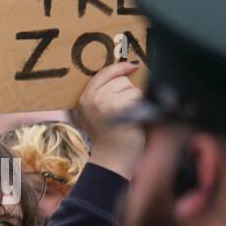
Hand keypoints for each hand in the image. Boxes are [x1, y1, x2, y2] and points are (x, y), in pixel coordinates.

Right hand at [74, 61, 144, 177]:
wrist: (112, 158)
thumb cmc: (109, 136)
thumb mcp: (96, 113)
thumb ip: (102, 94)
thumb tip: (125, 71)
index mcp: (84, 98)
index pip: (103, 73)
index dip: (120, 67)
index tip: (132, 66)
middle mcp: (92, 99)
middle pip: (120, 79)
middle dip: (127, 91)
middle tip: (124, 109)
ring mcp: (105, 103)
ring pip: (131, 88)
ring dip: (135, 99)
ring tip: (128, 116)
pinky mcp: (120, 109)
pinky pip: (137, 97)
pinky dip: (141, 106)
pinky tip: (134, 118)